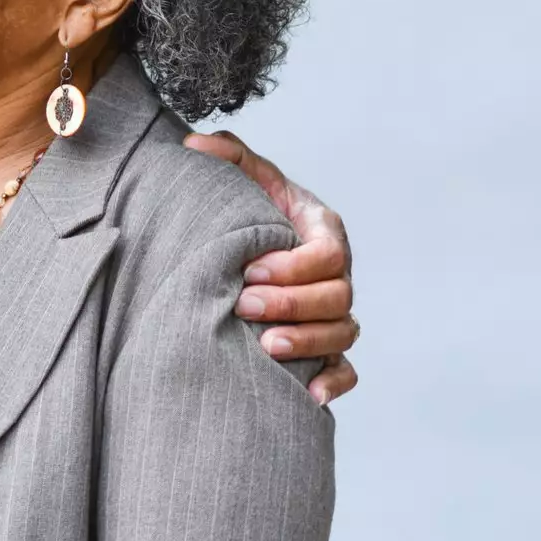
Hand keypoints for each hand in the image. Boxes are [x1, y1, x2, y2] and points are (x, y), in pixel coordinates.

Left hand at [185, 130, 357, 405]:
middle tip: (244, 305)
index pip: (327, 254)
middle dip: (292, 304)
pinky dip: (333, 383)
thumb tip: (194, 145)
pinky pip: (346, 370)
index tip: (249, 268)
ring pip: (342, 334)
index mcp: (323, 231)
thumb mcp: (244, 177)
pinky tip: (308, 395)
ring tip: (266, 347)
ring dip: (307, 343)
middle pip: (337, 297)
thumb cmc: (250, 209)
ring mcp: (335, 311)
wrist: (251, 244)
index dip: (294, 266)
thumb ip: (227, 156)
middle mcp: (337, 275)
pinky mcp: (328, 345)